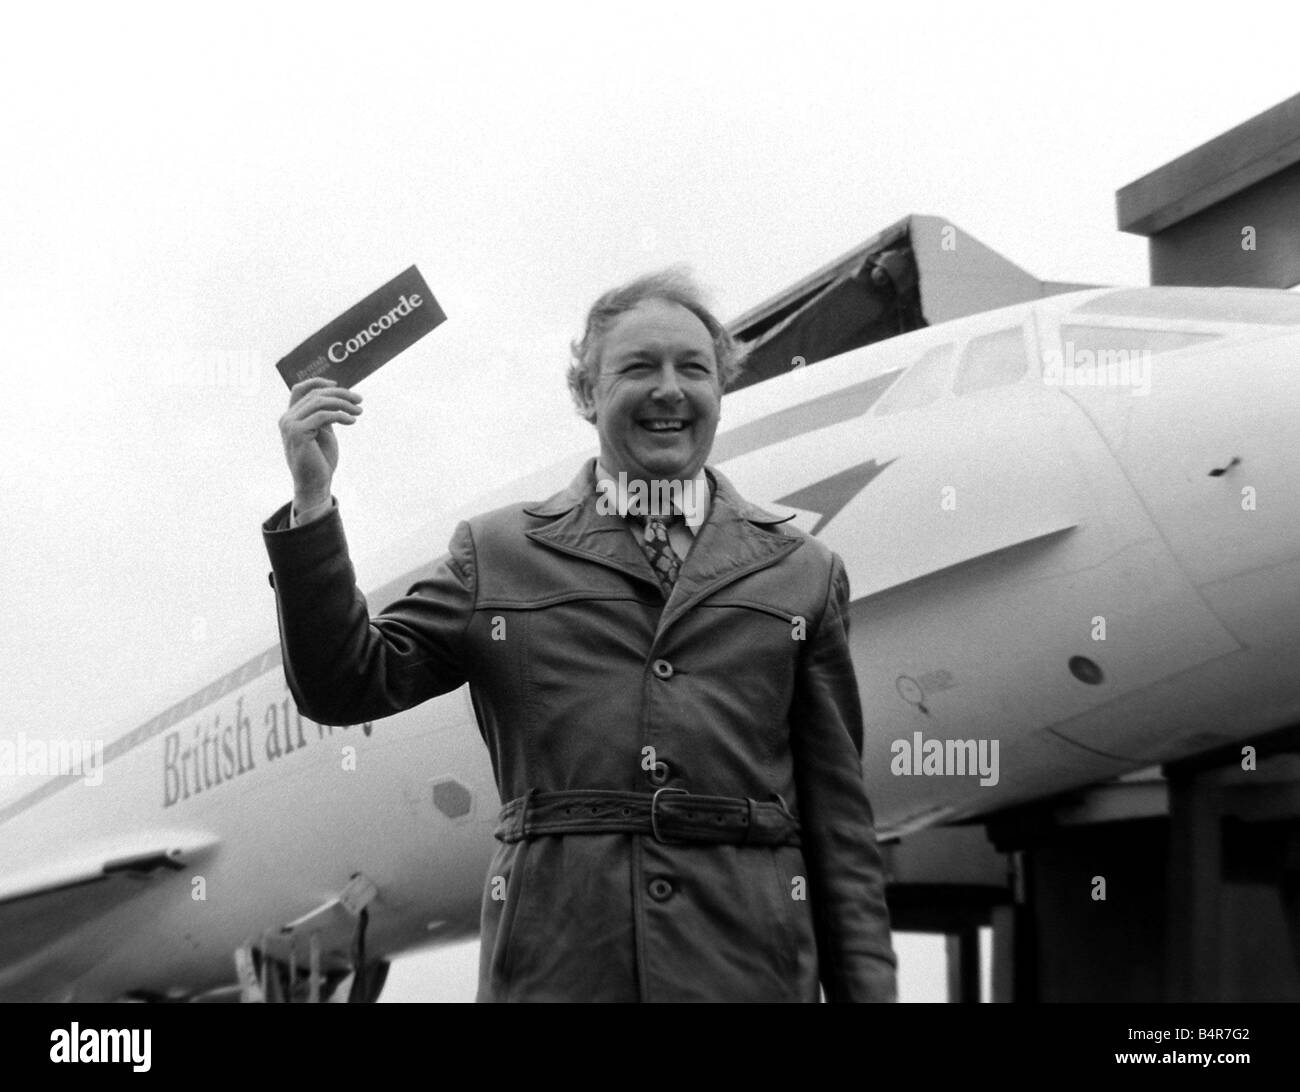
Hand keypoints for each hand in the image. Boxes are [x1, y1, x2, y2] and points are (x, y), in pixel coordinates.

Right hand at [278, 377, 362, 508]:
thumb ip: (324, 414)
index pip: (300, 389)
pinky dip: (340, 415)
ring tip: (358, 412)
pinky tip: (352, 421)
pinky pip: (323, 416)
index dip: (318, 382)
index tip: (338, 384)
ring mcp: (290, 425)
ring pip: (319, 402)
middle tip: (359, 400)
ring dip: (343, 404)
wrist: (315, 483)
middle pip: (315, 394)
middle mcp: (286, 418)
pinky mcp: (298, 433)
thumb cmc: (320, 460)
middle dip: (340, 394)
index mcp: (291, 416)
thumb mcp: (323, 432)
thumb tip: (336, 396)